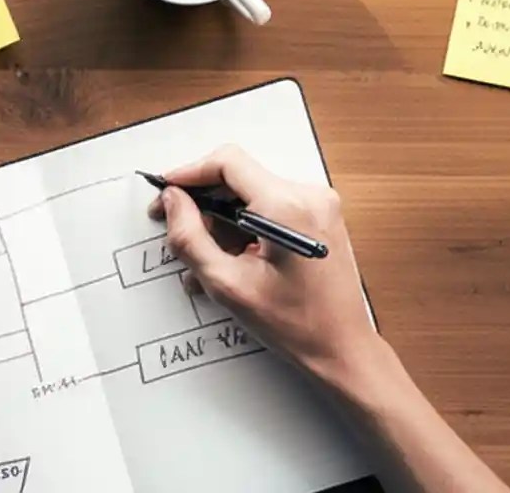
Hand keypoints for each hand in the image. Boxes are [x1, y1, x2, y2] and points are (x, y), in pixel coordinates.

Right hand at [149, 145, 382, 390]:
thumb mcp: (227, 283)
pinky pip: (269, 206)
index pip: (228, 162)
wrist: (341, 348)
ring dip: (222, 219)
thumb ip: (190, 237)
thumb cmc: (296, 324)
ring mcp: (318, 204)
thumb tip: (173, 201)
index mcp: (287, 207)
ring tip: (206, 258)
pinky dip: (244, 225)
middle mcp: (308, 196)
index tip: (168, 190)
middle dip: (203, 201)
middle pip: (239, 177)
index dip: (190, 173)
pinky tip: (231, 257)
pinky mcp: (319, 216)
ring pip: (251, 193)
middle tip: (176, 226)